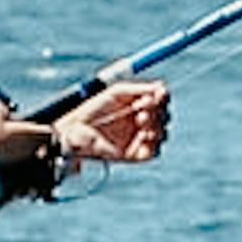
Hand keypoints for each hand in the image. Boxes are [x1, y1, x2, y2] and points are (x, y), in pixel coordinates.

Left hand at [54, 83, 170, 176]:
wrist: (76, 130)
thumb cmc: (93, 108)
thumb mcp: (116, 92)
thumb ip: (139, 89)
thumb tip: (161, 86)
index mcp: (139, 106)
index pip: (160, 102)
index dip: (163, 97)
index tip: (160, 92)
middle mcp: (141, 123)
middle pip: (165, 117)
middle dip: (159, 111)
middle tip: (144, 106)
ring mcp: (138, 139)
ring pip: (162, 133)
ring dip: (156, 125)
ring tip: (140, 120)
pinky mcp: (134, 155)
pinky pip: (152, 152)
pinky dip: (152, 142)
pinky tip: (143, 135)